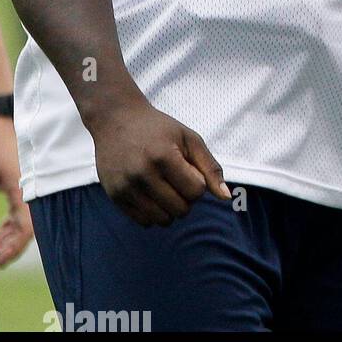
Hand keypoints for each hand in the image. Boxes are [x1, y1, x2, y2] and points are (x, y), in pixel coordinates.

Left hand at [0, 116, 33, 266]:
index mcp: (25, 188)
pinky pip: (18, 214)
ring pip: (21, 223)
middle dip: (7, 246)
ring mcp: (26, 189)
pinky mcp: (20, 187)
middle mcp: (30, 191)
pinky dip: (6, 227)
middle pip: (26, 229)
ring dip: (6, 238)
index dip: (14, 247)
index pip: (27, 227)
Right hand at [87, 94, 230, 226]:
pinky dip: (154, 213)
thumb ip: (210, 167)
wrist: (115, 120)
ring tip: (166, 188)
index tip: (190, 171)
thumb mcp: (189, 139)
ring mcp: (126, 187)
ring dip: (171, 209)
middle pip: (181, 209)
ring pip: (162, 220)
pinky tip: (152, 194)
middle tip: (179, 181)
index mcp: (164, 156)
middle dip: (186, 199)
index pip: (196, 191)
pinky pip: (144, 221)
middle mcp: (143, 173)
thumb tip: (226, 197)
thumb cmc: (159, 129)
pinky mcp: (115, 196)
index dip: (199, 184)